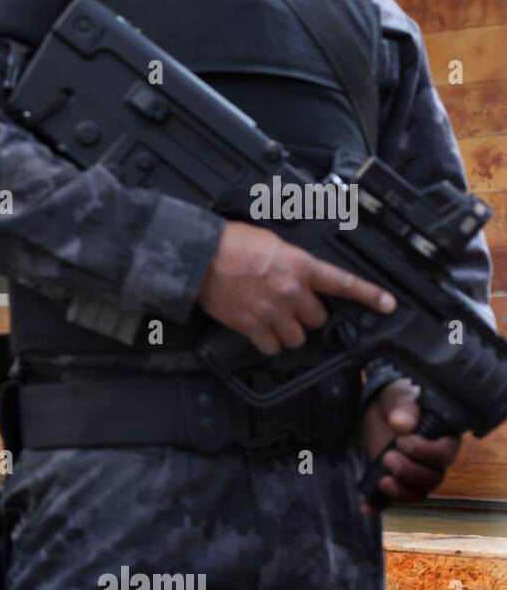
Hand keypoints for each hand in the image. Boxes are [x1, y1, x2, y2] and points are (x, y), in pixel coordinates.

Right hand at [198, 221, 395, 355]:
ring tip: (275, 321)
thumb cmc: (232, 244)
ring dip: (289, 332)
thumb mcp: (274, 243)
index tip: (387, 305)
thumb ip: (294, 262)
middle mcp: (291, 291)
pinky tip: (260, 331)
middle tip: (292, 307)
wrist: (202, 256)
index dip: (370, 296)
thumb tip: (300, 274)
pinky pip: (272, 346)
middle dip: (307, 315)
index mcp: (301, 266)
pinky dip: (268, 343)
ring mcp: (272, 311)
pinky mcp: (252, 325)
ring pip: (297, 337)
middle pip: (318, 318)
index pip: (343, 283)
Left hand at [361, 379, 460, 513]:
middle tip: (388, 457)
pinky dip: (379, 505)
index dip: (425, 453)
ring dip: (400, 491)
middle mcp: (432, 462)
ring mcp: (413, 473)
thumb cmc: (397, 400)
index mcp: (442, 440)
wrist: (379, 408)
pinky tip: (365, 507)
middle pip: (432, 479)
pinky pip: (391, 500)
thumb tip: (402, 425)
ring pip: (416, 493)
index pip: (444, 455)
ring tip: (381, 480)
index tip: (402, 441)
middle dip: (409, 472)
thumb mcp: (399, 397)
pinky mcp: (393, 479)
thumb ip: (403, 408)